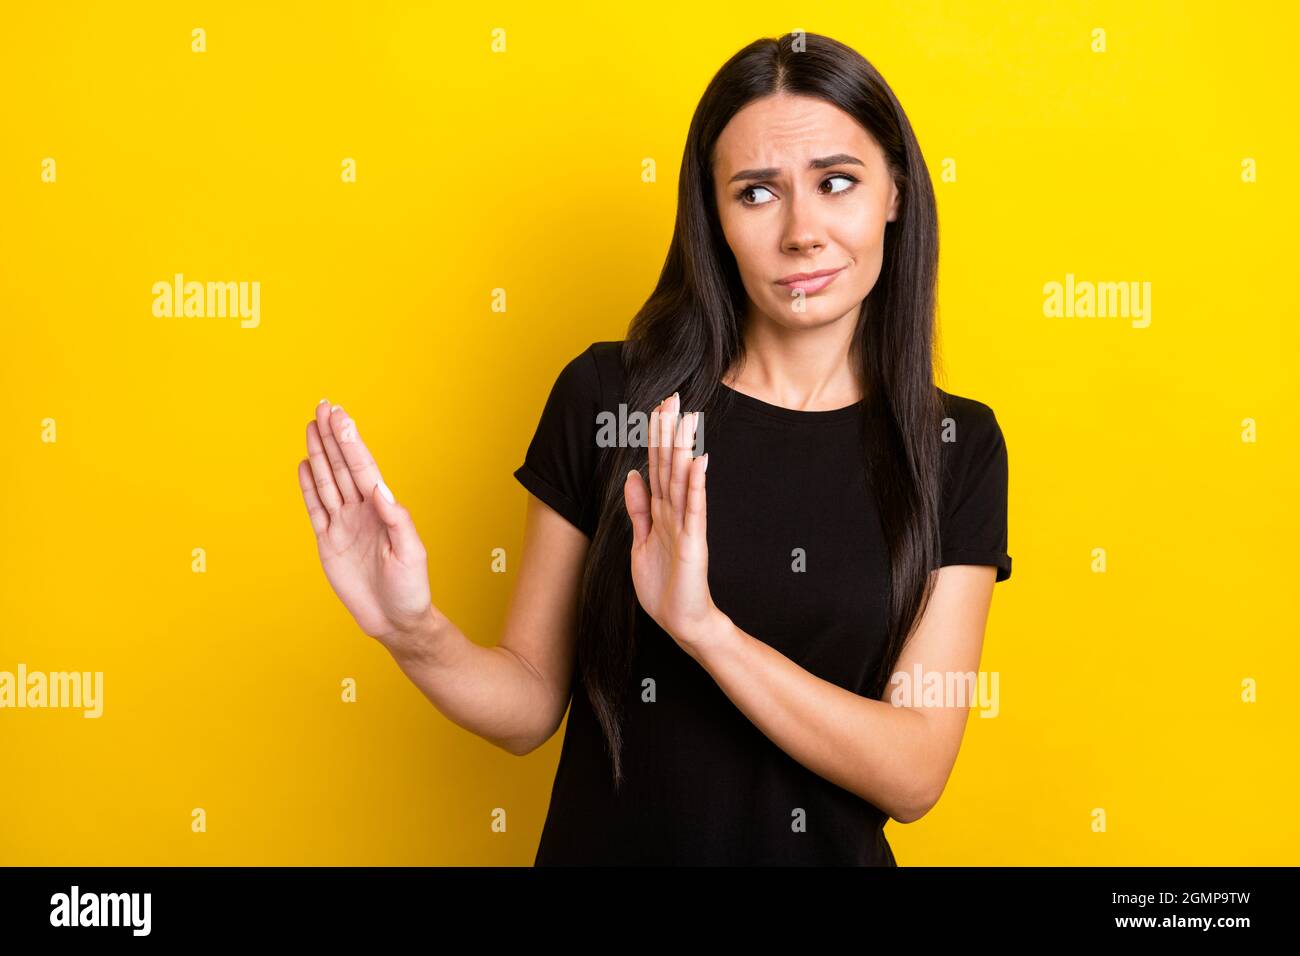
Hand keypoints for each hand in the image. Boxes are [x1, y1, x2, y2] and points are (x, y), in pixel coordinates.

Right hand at [297, 400, 435, 657]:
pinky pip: (315, 508)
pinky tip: (304, 465)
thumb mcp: (410, 553)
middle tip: (323, 406)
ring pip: (327, 481)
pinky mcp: (328, 542)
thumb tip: (379, 490)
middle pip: (342, 466)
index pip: (363, 468)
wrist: (396, 620)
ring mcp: (343, 525)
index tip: (340, 416)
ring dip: (319, 453)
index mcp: (382, 509)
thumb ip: (396, 520)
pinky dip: (308, 486)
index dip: (350, 442)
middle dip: (332, 436)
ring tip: (311, 426)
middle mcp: (361, 511)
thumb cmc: (411, 587)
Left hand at [623, 391, 722, 652]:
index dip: (654, 438)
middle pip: (670, 465)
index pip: (656, 466)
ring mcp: (686, 525)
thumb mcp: (640, 543)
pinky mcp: (694, 542)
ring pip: (682, 479)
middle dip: (668, 432)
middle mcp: (675, 513)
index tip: (657, 408)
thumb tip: (633, 477)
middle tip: (672, 397)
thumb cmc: (664, 586)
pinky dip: (695, 484)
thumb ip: (639, 510)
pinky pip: (695, 508)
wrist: (683, 621)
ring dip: (682, 448)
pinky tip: (698, 460)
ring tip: (686, 418)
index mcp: (660, 512)